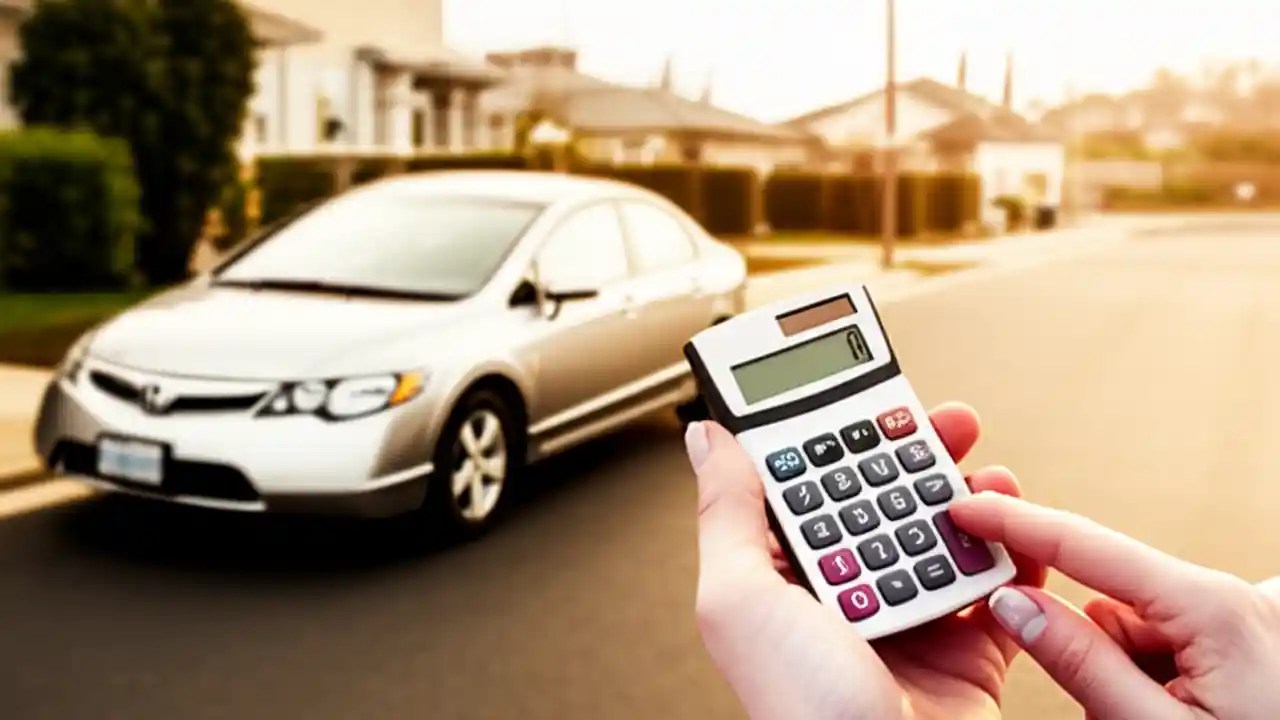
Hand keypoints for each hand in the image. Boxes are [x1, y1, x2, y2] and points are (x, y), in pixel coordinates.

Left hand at [687, 404, 1043, 719]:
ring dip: (970, 496)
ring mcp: (904, 621)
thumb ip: (727, 515)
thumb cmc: (800, 712)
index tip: (860, 404)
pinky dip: (1013, 553)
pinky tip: (1015, 528)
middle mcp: (842, 597)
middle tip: (943, 422)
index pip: (806, 487)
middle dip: (917, 456)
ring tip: (988, 470)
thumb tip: (708, 440)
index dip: (835, 438)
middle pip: (882, 502)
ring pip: (941, 535)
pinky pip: (994, 588)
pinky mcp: (962, 649)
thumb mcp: (740, 599)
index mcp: (782, 582)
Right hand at [951, 493, 1279, 719]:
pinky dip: (1158, 679)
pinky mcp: (1244, 642)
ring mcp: (1242, 620)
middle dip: (1098, 653)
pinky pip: (1171, 644)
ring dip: (1129, 673)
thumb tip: (1016, 602)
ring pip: (1140, 627)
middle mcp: (1230, 599)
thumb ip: (1081, 663)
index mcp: (1210, 608)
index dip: (1016, 524)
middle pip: (1114, 599)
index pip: (1088, 546)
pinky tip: (1182, 716)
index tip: (965, 506)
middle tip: (1120, 711)